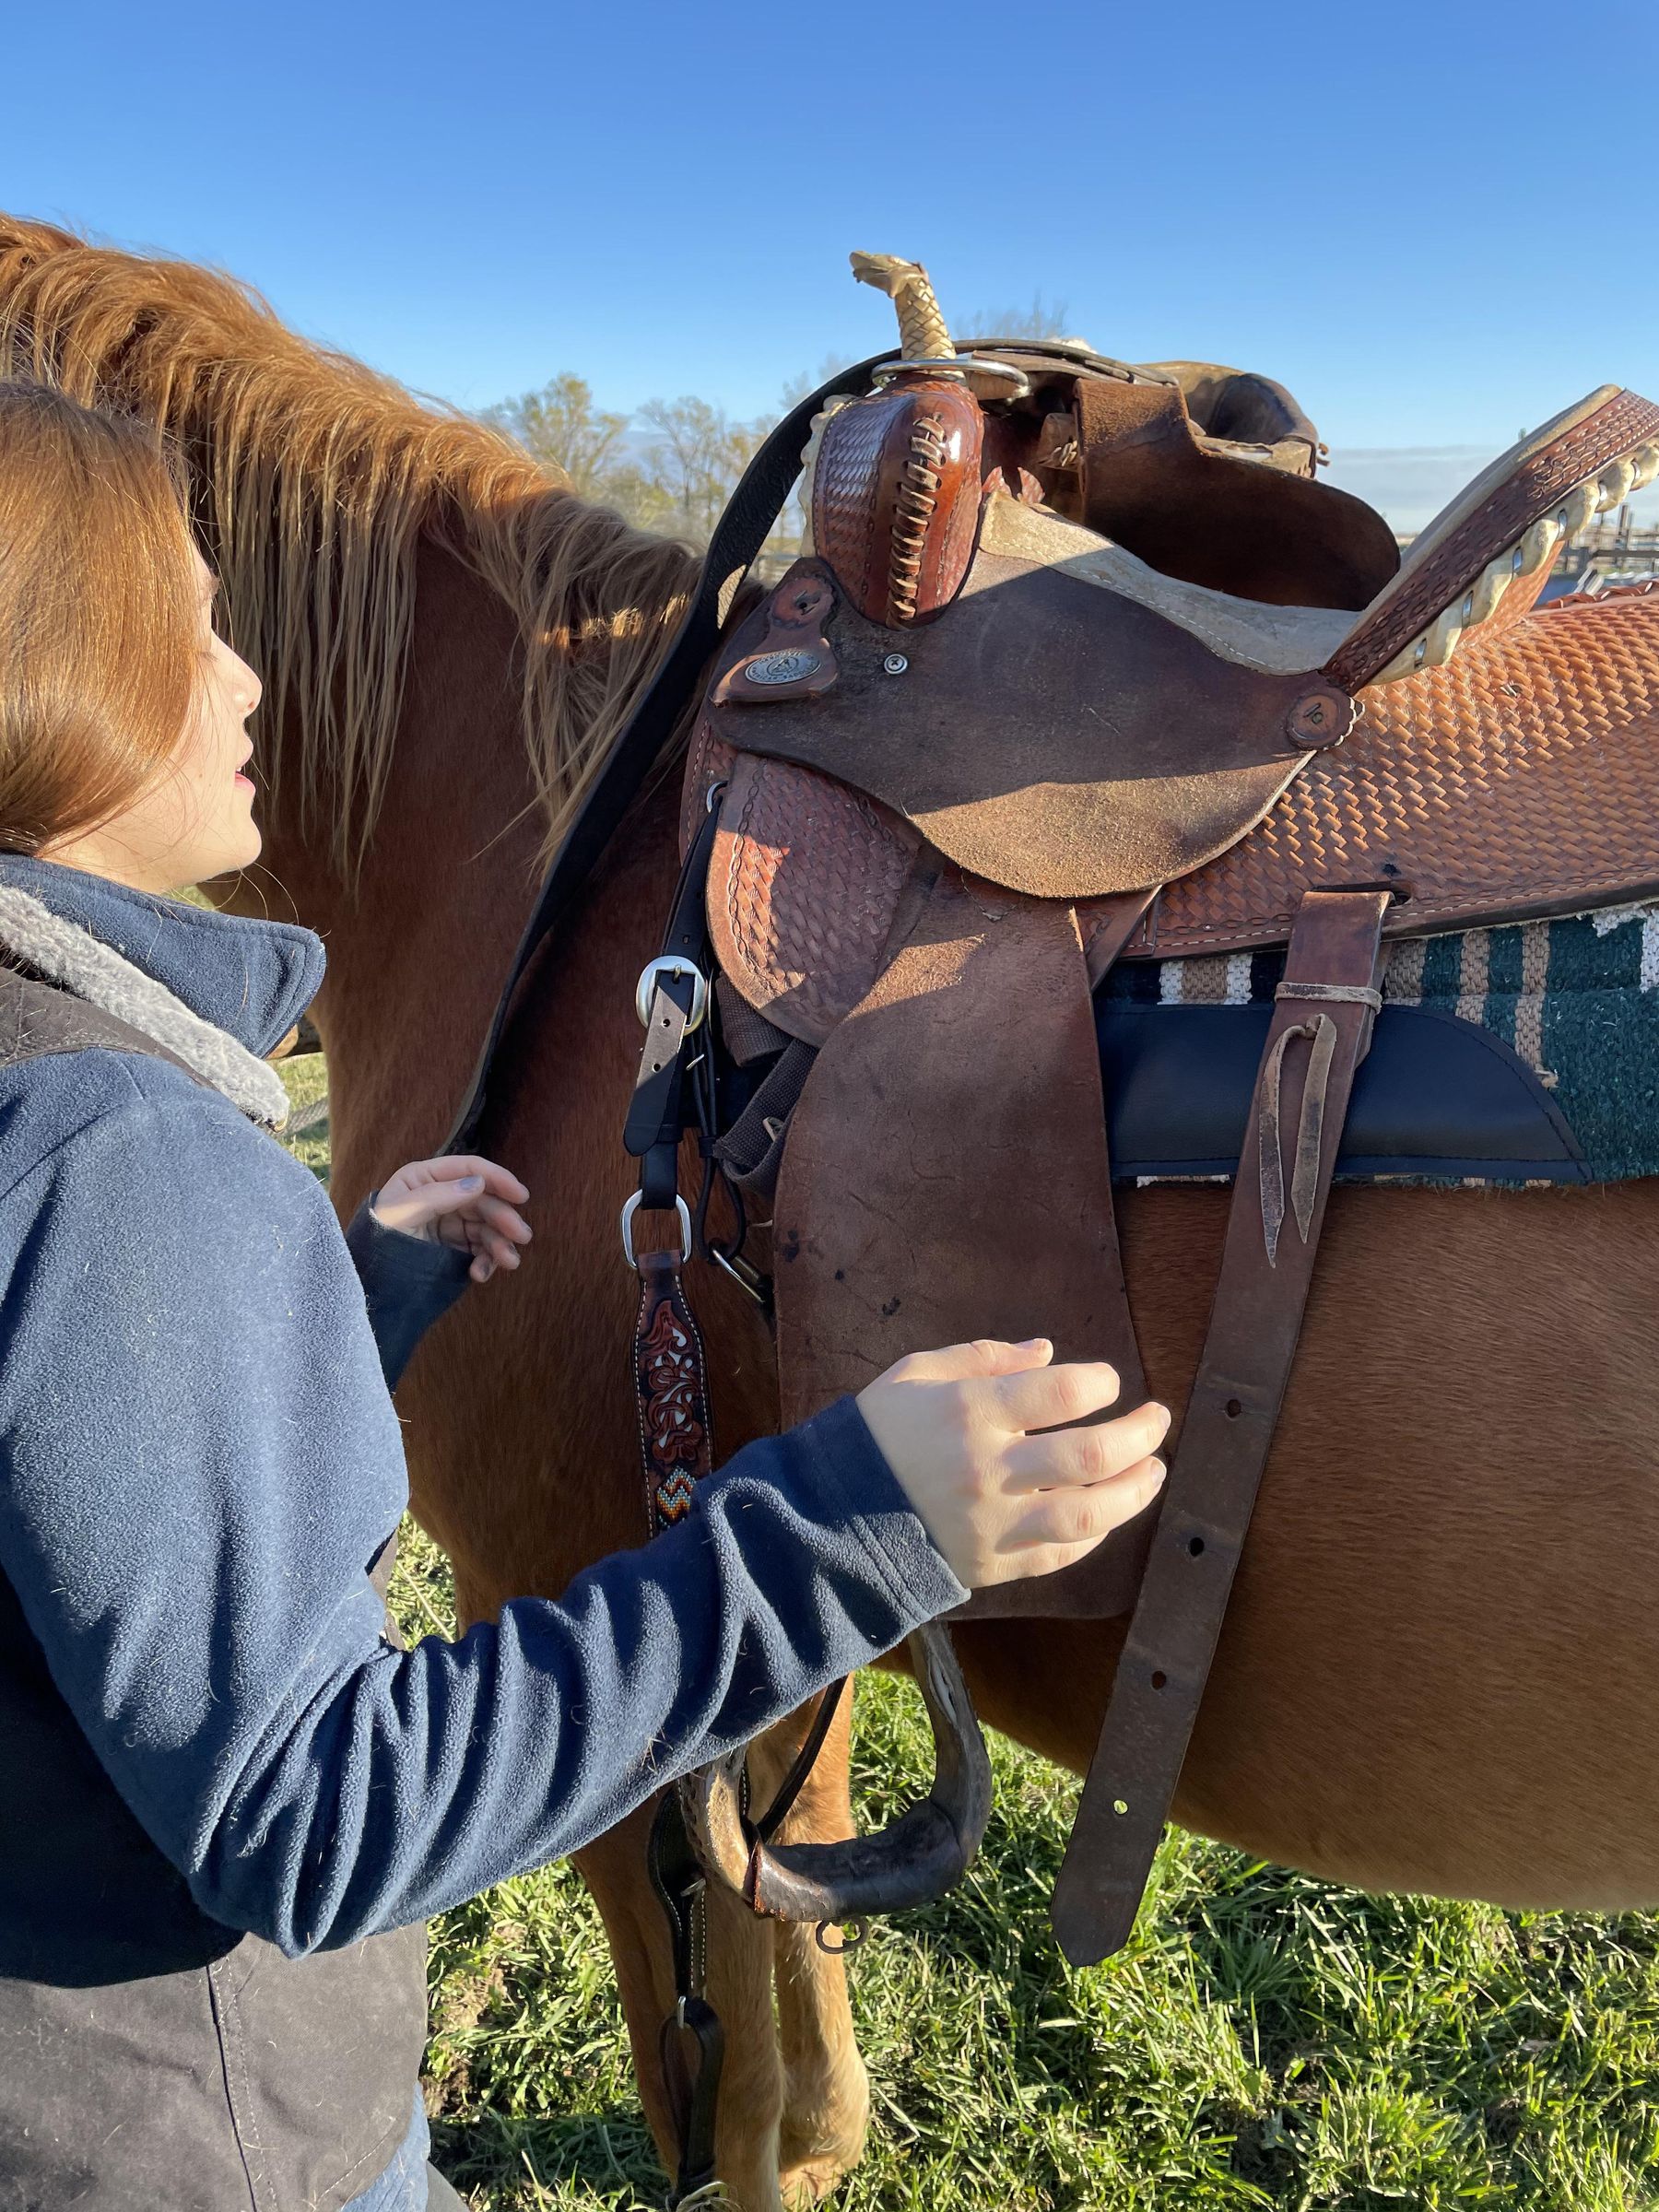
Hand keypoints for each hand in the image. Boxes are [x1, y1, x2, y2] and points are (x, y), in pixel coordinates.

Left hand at [370, 1155, 531, 1284]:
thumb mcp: (401, 1214)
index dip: (498, 1178)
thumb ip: (438, 1196)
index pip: (468, 1169)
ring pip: (486, 1227)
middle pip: (484, 1201)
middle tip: (521, 1236)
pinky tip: (480, 1275)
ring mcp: (448, 1224)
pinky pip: (479, 1250)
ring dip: (500, 1244)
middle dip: (504, 1219)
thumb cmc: (377, 1241)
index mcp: (425, 1178)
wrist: (367, 1284)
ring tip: (509, 1262)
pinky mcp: (453, 1249)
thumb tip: (478, 1183)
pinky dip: (486, 1262)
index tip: (520, 1195)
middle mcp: (441, 1197)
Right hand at [855, 1338, 1168, 1589]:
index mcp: (969, 1413)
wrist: (831, 1514)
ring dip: (1134, 1492)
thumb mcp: (917, 1373)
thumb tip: (1050, 1352)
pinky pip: (1060, 1555)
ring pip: (1088, 1515)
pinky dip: (1095, 1534)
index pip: (1060, 1394)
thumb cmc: (879, 1433)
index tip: (1108, 1381)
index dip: (1099, 1383)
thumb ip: (985, 1358)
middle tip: (1158, 1420)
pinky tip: (1111, 1513)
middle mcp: (988, 1470)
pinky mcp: (993, 1566)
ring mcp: (993, 1524)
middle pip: (1088, 1456)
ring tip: (1155, 1471)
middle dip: (1138, 1435)